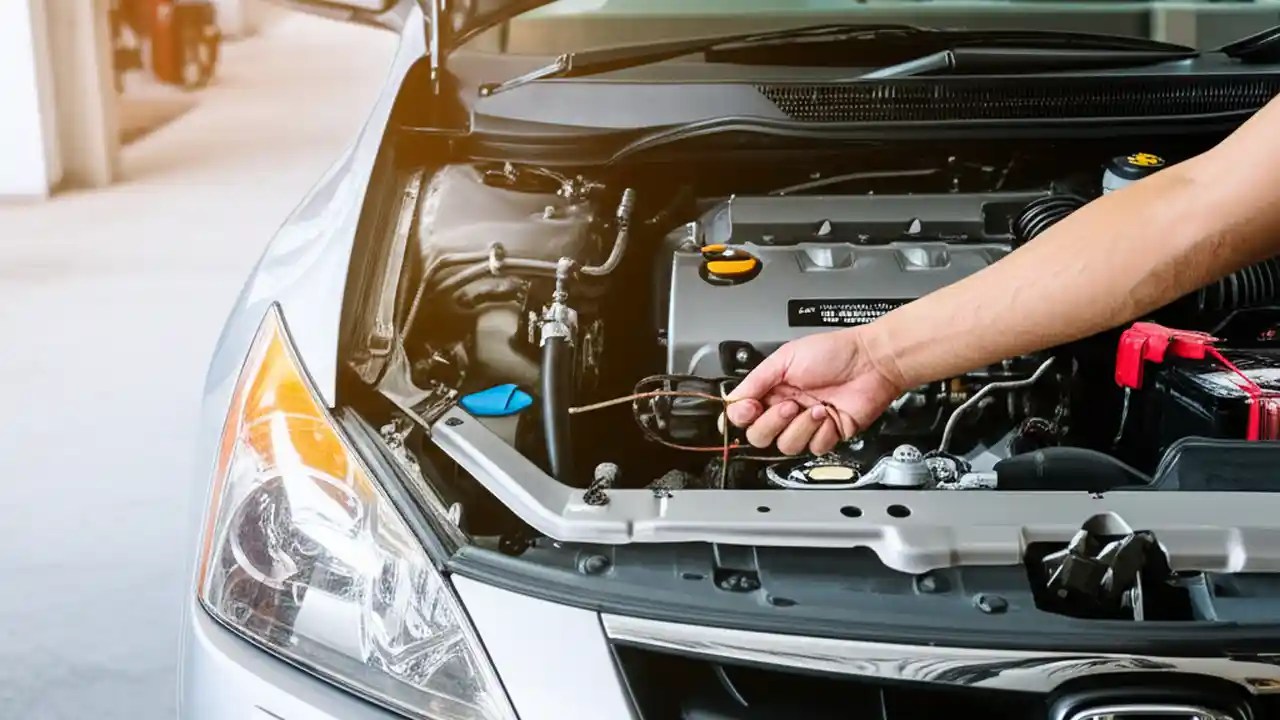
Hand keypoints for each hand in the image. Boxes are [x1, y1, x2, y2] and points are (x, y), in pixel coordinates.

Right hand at [724, 327, 904, 455]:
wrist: (872, 362)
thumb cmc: (835, 352)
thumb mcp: (786, 357)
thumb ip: (756, 379)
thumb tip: (732, 398)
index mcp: (773, 389)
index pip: (743, 414)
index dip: (742, 416)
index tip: (750, 407)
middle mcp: (787, 408)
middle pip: (760, 436)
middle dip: (773, 422)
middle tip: (790, 404)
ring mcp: (807, 423)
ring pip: (786, 446)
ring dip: (801, 427)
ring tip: (816, 407)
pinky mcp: (828, 434)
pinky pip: (814, 448)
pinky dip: (821, 433)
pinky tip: (830, 413)